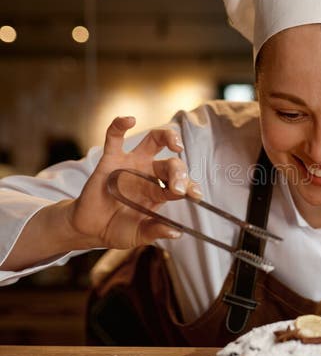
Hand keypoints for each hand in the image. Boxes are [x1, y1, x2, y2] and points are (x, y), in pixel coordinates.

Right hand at [67, 116, 199, 249]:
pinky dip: (120, 124)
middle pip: (171, 163)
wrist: (90, 228)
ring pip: (154, 140)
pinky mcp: (110, 158)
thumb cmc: (117, 229)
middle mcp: (150, 173)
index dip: (191, 187)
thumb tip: (176, 232)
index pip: (181, 184)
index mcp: (160, 191)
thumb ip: (155, 231)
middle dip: (179, 173)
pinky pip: (114, 136)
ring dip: (167, 137)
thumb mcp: (137, 235)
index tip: (196, 195)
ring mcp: (131, 163)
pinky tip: (129, 120)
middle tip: (178, 188)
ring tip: (175, 144)